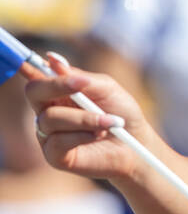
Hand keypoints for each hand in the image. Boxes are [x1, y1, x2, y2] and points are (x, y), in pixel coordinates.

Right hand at [22, 51, 148, 181]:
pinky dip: (83, 135)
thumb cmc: (121, 113)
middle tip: (83, 84)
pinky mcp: (54, 155)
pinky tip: (98, 136)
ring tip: (109, 122)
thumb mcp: (106, 88)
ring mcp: (48, 133)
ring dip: (84, 118)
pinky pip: (58, 141)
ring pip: (50, 117)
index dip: (26, 65)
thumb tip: (53, 59)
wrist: (136, 143)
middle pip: (33, 91)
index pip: (36, 76)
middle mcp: (48, 110)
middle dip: (57, 85)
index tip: (30, 59)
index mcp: (58, 92)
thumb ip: (80, 76)